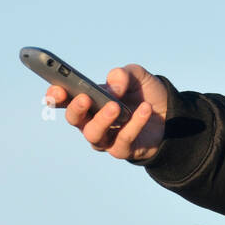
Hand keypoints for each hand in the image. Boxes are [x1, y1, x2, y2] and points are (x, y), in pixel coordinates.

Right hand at [44, 63, 167, 163]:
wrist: (169, 113)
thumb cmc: (144, 93)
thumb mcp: (136, 76)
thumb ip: (122, 75)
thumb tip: (112, 89)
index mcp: (88, 101)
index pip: (64, 100)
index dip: (55, 96)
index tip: (56, 89)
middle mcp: (91, 121)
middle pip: (75, 119)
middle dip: (76, 108)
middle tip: (85, 98)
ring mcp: (106, 138)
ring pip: (94, 134)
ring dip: (102, 120)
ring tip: (115, 106)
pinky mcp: (123, 149)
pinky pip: (123, 139)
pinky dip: (134, 124)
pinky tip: (144, 110)